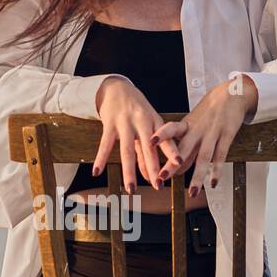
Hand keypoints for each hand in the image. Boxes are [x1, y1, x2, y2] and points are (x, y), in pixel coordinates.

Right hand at [93, 77, 183, 191]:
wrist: (117, 87)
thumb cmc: (135, 109)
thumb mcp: (146, 126)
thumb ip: (147, 150)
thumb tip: (149, 176)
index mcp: (155, 122)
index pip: (166, 139)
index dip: (172, 151)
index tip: (179, 164)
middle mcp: (142, 122)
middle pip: (148, 149)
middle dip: (153, 169)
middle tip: (158, 185)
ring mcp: (125, 122)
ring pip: (127, 150)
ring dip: (129, 171)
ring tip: (130, 189)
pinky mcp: (109, 123)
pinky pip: (105, 144)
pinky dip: (101, 159)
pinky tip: (97, 172)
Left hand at [151, 74, 258, 197]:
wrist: (232, 94)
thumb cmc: (210, 110)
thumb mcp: (193, 122)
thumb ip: (186, 144)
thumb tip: (175, 166)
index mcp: (187, 124)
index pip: (171, 129)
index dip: (160, 135)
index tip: (148, 142)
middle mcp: (197, 129)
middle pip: (183, 149)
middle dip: (172, 164)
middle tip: (161, 178)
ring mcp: (212, 133)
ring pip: (203, 157)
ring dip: (197, 176)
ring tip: (191, 192)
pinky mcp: (227, 136)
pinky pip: (221, 156)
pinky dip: (217, 170)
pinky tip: (213, 183)